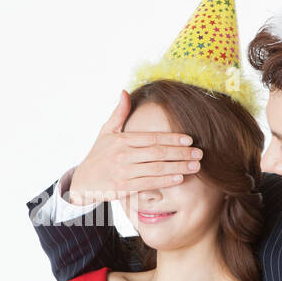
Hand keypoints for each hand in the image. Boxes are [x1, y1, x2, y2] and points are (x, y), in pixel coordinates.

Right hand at [66, 90, 201, 205]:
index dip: (172, 138)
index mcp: (121, 140)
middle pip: (157, 153)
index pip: (152, 138)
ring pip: (156, 168)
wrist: (82, 181)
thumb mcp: (105, 132)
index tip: (189, 139)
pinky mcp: (123, 188)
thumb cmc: (98, 155)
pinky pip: (148, 184)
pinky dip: (165, 181)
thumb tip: (124, 91)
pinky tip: (179, 178)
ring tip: (195, 165)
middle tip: (199, 153)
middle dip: (180, 153)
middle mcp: (123, 155)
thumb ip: (118, 113)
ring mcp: (123, 172)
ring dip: (178, 167)